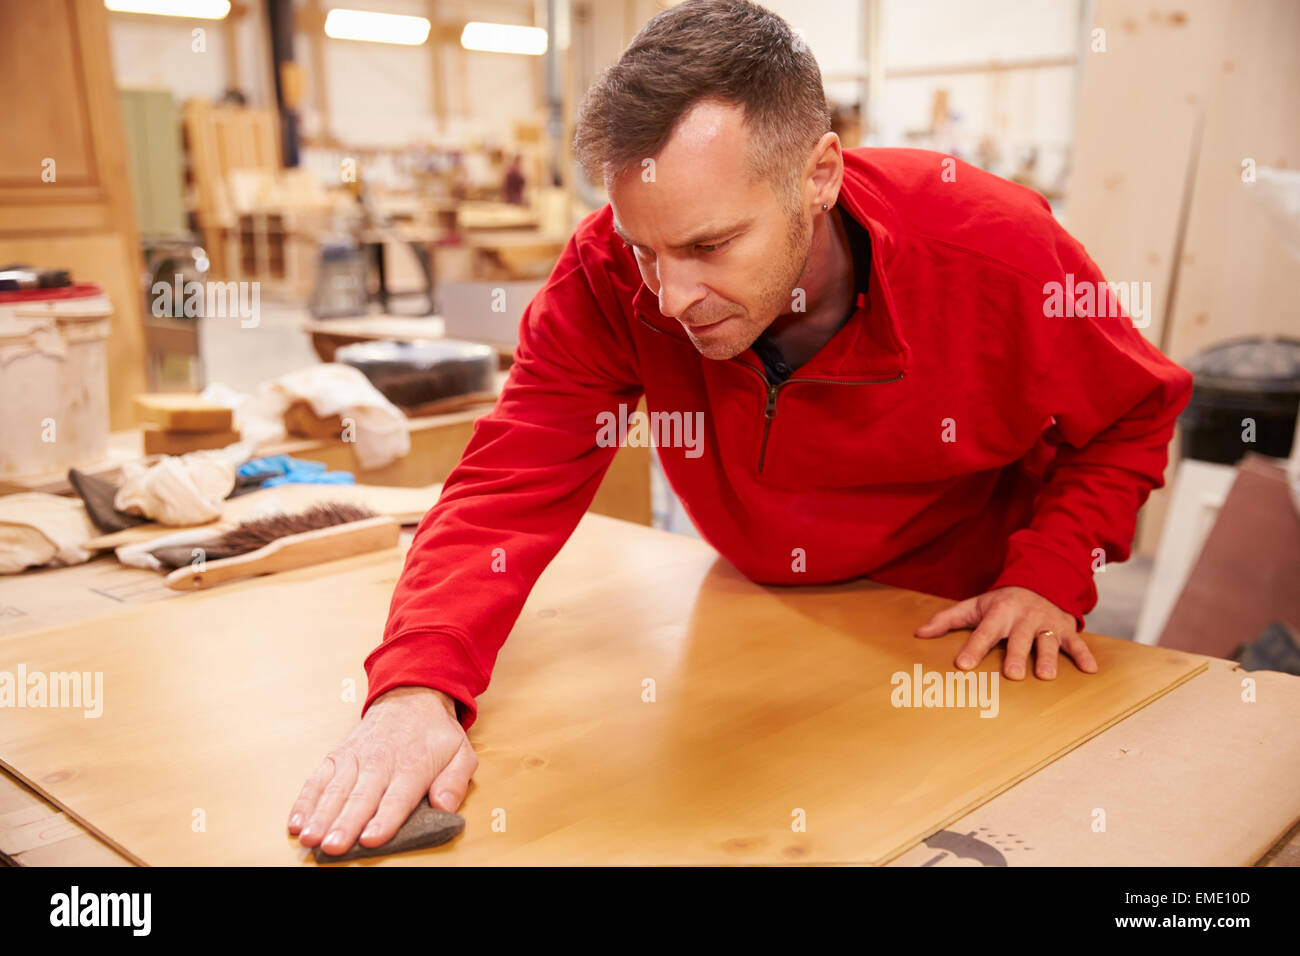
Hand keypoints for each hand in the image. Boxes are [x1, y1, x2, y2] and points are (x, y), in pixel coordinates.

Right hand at [287, 686, 476, 855]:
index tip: (371, 839)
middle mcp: (380, 762)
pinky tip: (296, 822)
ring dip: (321, 815)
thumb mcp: (461, 753)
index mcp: (413, 766)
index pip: (397, 797)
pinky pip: (317, 779)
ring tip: (310, 838)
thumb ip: (456, 781)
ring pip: (336, 789)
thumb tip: (445, 805)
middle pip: (361, 797)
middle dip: (346, 823)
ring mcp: (355, 758)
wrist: (411, 696)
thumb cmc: (435, 734)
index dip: (384, 819)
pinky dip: (305, 800)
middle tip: (333, 846)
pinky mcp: (337, 756)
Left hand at [913, 586, 1098, 679]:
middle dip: (1015, 655)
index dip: (973, 648)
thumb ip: (947, 620)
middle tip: (1011, 675)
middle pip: (1019, 639)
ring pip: (1047, 641)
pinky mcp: (1065, 629)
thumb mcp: (974, 606)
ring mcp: (1046, 623)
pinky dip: (1084, 655)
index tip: (962, 665)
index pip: (983, 632)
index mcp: (999, 613)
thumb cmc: (1001, 602)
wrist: (1040, 581)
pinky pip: (1076, 643)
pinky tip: (1090, 670)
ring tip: (1046, 676)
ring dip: (1048, 658)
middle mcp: (1023, 618)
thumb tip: (919, 634)